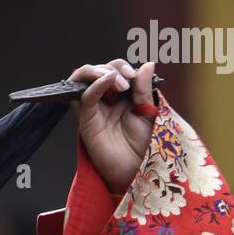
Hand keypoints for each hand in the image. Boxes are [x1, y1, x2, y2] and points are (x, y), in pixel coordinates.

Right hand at [69, 59, 156, 194]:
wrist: (139, 170)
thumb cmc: (146, 145)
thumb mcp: (149, 112)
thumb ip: (144, 89)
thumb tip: (147, 63)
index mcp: (122, 96)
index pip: (116, 70)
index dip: (124, 67)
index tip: (135, 75)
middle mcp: (106, 99)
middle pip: (100, 70)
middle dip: (113, 68)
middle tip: (128, 80)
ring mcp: (94, 108)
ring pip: (84, 78)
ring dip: (99, 71)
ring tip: (117, 81)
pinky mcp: (86, 119)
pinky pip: (84, 97)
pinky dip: (95, 85)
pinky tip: (107, 82)